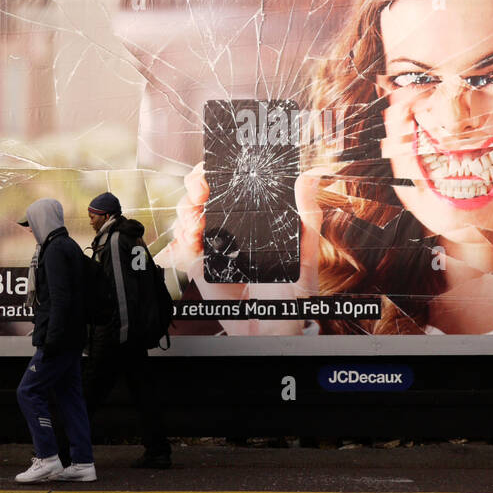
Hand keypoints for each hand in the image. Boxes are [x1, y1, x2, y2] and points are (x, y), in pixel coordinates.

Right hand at [157, 162, 330, 333]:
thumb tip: (311, 176)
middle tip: (201, 186)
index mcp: (255, 217)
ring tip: (196, 216)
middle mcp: (232, 226)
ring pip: (188, 213)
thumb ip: (307, 216)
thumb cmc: (293, 290)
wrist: (273, 327)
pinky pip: (182, 243)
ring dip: (187, 208)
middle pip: (204, 192)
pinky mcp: (199, 264)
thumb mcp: (306, 252)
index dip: (221, 169)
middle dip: (197, 181)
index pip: (233, 183)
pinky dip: (181, 235)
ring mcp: (213, 244)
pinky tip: (192, 237)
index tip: (218, 165)